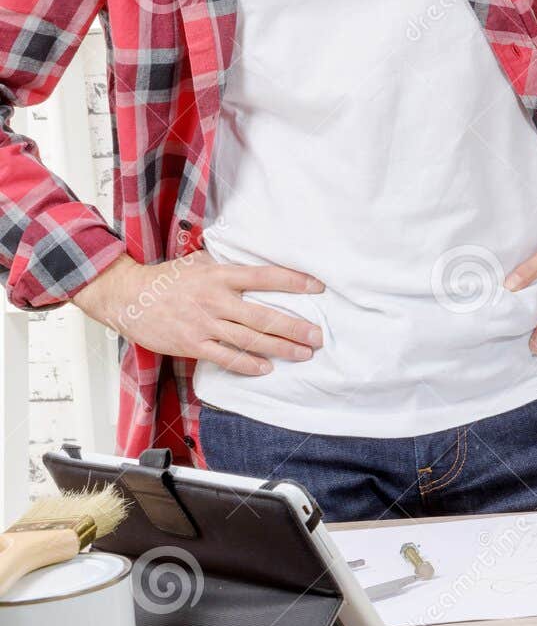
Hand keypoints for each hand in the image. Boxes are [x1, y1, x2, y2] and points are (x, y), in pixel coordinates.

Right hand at [72, 250, 326, 376]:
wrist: (129, 296)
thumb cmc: (167, 279)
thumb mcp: (199, 261)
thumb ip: (227, 263)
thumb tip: (255, 256)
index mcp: (219, 275)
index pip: (264, 276)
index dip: (293, 281)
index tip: (317, 287)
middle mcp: (215, 299)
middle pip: (263, 315)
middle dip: (294, 327)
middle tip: (317, 336)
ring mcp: (204, 324)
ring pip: (249, 339)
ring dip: (280, 348)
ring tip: (303, 354)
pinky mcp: (192, 344)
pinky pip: (225, 357)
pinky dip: (247, 364)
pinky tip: (266, 369)